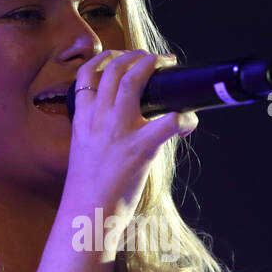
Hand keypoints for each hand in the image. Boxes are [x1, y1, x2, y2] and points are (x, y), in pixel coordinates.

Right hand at [64, 50, 195, 220]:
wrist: (86, 215)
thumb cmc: (87, 191)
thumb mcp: (82, 153)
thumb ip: (94, 135)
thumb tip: (113, 131)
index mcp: (82, 121)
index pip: (86, 75)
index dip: (106, 58)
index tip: (120, 56)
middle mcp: (98, 119)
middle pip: (114, 70)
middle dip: (136, 57)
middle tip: (153, 59)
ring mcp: (119, 131)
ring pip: (133, 81)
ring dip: (152, 67)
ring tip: (166, 66)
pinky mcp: (140, 148)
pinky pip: (168, 122)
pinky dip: (183, 116)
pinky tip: (189, 118)